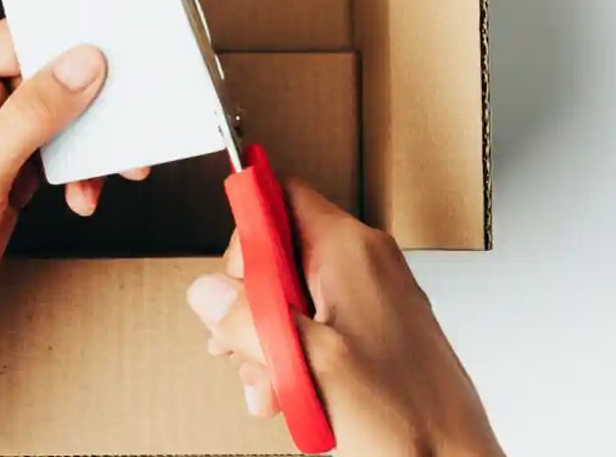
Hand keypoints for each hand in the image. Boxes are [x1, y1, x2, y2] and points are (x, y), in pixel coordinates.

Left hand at [0, 20, 145, 356]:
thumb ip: (34, 113)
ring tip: (116, 171)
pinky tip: (83, 199)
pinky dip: (78, 176)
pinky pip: (56, 161)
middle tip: (132, 122)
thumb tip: (82, 62)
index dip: (69, 46)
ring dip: (89, 147)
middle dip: (91, 103)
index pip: (19, 41)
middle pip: (46, 80)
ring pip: (58, 123)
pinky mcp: (4, 182)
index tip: (119, 59)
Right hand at [186, 181, 501, 455]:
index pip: (282, 196)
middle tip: (241, 350)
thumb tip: (207, 291)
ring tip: (270, 389)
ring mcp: (369, 298)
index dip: (247, 233)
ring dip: (268, 343)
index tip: (232, 280)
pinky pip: (315, 327)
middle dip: (250, 306)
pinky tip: (291, 396)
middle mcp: (362, 263)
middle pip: (278, 255)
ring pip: (292, 298)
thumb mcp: (310, 365)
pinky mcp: (373, 331)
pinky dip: (294, 359)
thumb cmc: (408, 418)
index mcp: (350, 251)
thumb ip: (252, 321)